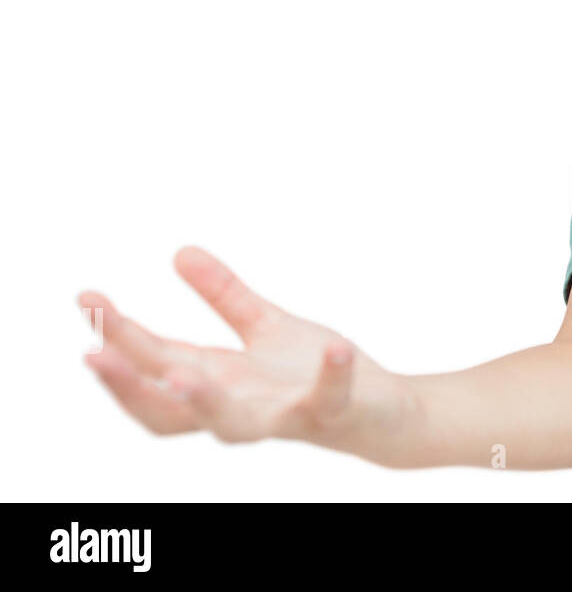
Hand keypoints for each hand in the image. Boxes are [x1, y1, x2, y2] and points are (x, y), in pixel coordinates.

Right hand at [78, 245, 409, 456]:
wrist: (380, 411)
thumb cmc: (311, 374)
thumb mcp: (264, 327)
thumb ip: (225, 296)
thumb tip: (180, 251)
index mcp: (219, 382)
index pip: (153, 364)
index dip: (117, 336)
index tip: (86, 297)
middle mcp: (240, 407)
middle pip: (169, 409)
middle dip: (129, 385)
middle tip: (93, 354)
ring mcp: (284, 416)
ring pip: (232, 425)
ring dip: (204, 402)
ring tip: (181, 374)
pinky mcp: (333, 412)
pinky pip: (329, 398)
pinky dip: (332, 375)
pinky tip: (335, 348)